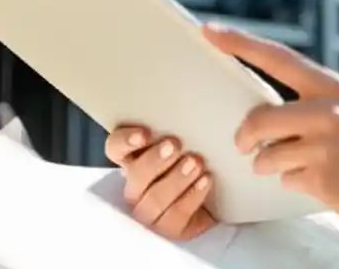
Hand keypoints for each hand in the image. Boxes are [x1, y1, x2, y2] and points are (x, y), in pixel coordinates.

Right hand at [104, 125, 215, 239]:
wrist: (222, 199)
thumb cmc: (201, 161)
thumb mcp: (193, 141)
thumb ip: (185, 129)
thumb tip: (193, 106)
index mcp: (136, 160)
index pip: (116, 148)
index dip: (125, 141)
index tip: (145, 133)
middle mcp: (138, 187)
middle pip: (134, 176)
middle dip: (154, 161)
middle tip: (175, 145)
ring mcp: (150, 212)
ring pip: (153, 201)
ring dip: (175, 180)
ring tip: (196, 162)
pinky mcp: (169, 231)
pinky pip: (174, 218)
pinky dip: (191, 197)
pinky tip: (206, 181)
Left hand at [202, 23, 338, 235]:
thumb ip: (313, 103)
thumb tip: (263, 111)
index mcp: (333, 87)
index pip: (278, 57)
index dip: (241, 43)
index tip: (210, 30)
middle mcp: (328, 110)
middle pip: (258, 118)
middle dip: (246, 137)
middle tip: (246, 145)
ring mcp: (325, 145)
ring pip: (265, 156)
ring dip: (272, 165)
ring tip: (301, 165)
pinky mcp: (322, 176)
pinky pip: (284, 179)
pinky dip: (295, 183)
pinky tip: (321, 180)